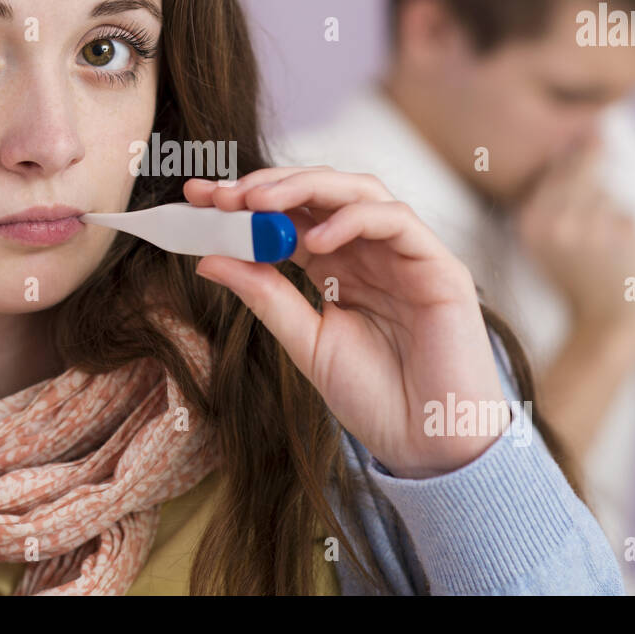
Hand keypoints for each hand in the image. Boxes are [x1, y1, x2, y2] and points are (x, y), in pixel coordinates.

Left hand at [182, 167, 506, 478]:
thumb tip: (208, 258)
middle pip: (319, 192)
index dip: (244, 201)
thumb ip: (265, 297)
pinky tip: (314, 238)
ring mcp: (405, 254)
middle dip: (267, 185)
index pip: (288, 216)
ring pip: (358, 190)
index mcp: (337, 267)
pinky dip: (353, 219)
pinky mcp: (439, 266)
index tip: (196, 198)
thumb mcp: (306, 343)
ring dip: (303, 188)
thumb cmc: (375, 398)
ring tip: (257, 202)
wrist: (429, 447)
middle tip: (222, 194)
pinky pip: (396, 221)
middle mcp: (370, 251)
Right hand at [515, 138, 634, 335]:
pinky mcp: (623, 233)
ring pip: (614, 190)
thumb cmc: (584, 281)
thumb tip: (592, 139)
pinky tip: (628, 249)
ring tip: (613, 238)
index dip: (581, 162)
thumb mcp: (551, 241)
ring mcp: (589, 226)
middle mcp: (554, 221)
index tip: (596, 159)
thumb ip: (559, 198)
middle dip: (604, 180)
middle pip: (588, 170)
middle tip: (610, 204)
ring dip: (620, 208)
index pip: (559, 169)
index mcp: (530, 221)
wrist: (608, 325)